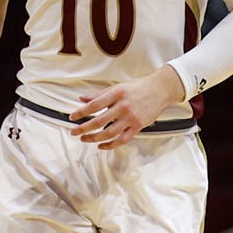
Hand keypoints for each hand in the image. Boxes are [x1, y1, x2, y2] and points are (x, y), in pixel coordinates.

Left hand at [70, 68, 185, 149]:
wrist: (160, 90)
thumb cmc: (138, 87)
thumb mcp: (117, 87)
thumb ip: (99, 95)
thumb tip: (82, 99)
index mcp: (117, 94)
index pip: (94, 105)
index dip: (81, 112)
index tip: (72, 117)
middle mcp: (123, 107)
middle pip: (99, 121)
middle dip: (84, 128)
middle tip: (74, 132)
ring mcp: (131, 118)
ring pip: (109, 133)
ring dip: (94, 138)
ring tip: (84, 139)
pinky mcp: (138, 127)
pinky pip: (122, 140)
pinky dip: (110, 145)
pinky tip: (101, 145)